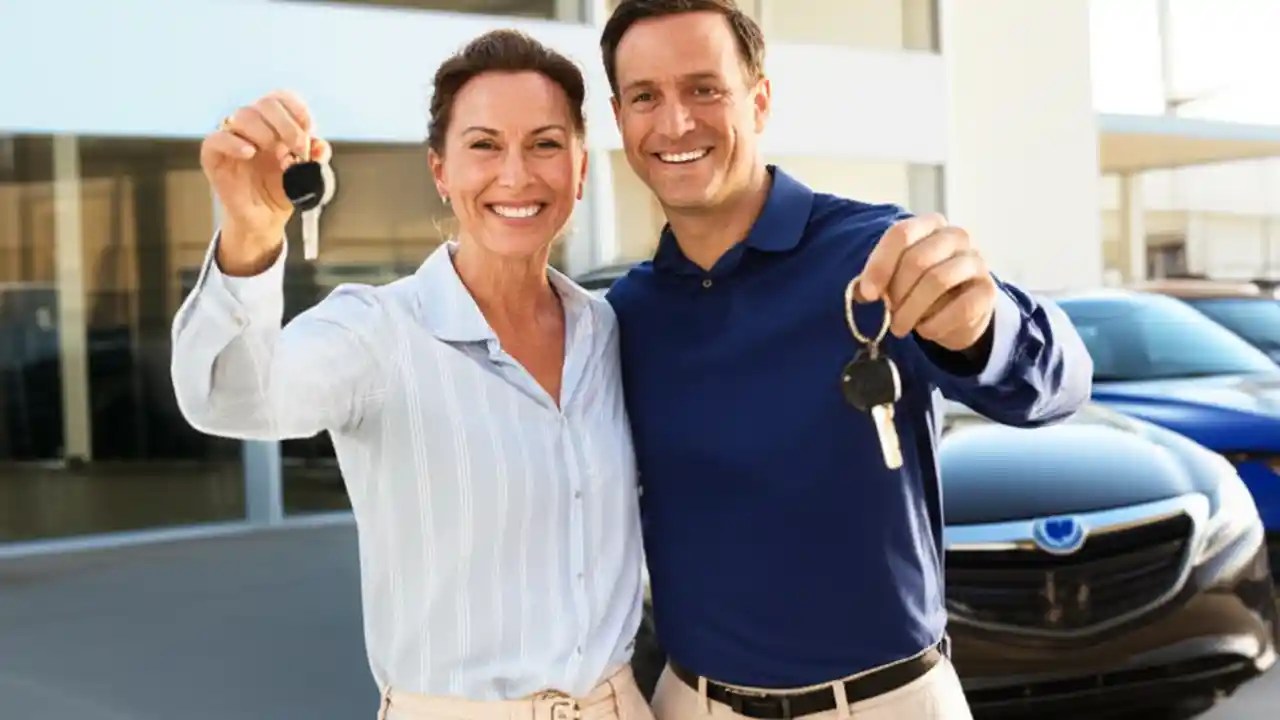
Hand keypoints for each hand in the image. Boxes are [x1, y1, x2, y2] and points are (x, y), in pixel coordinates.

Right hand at [200, 90, 330, 271]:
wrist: (265, 218)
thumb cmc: (283, 191)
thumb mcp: (307, 175)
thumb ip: (317, 159)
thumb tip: (320, 146)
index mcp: (274, 124)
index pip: (281, 98)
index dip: (297, 109)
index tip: (309, 129)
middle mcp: (253, 126)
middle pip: (265, 104)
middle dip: (286, 124)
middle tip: (298, 149)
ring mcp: (232, 138)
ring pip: (243, 115)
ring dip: (265, 133)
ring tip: (277, 156)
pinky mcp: (214, 156)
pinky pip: (216, 139)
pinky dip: (234, 142)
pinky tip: (250, 153)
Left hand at [856, 214, 996, 352]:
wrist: (960, 309)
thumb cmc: (920, 287)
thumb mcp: (896, 278)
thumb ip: (878, 279)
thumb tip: (863, 291)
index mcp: (929, 225)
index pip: (901, 234)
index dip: (880, 266)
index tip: (867, 294)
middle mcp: (956, 236)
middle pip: (917, 259)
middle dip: (896, 292)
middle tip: (889, 313)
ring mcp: (975, 261)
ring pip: (937, 281)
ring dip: (912, 310)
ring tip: (901, 326)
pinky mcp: (987, 291)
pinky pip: (960, 308)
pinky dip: (935, 325)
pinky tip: (925, 330)